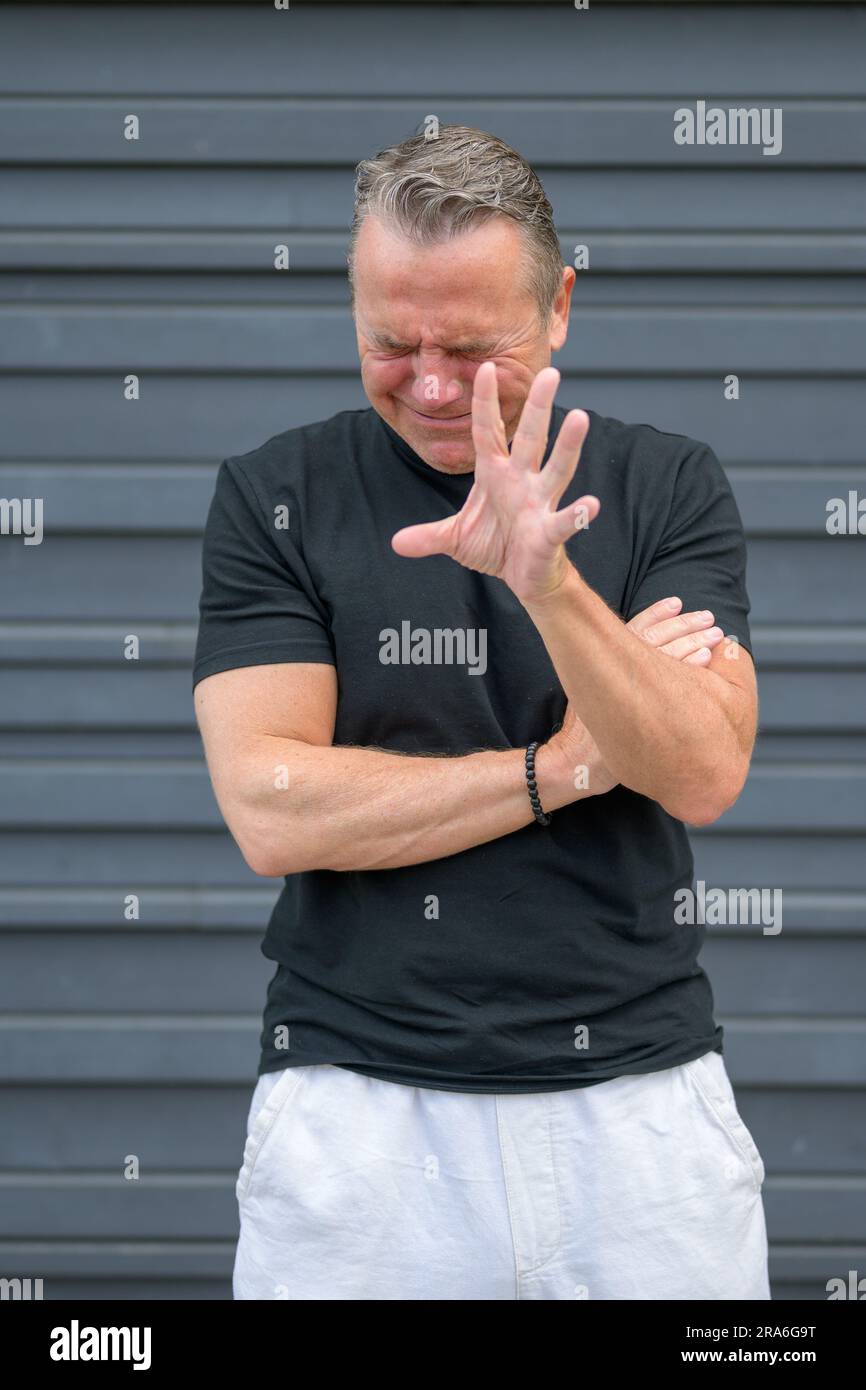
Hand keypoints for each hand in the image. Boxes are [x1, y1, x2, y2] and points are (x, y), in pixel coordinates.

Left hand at [391, 363, 596, 604]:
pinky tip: (590, 505)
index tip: (486, 367)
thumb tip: (395, 542)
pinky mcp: (549, 534)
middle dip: (538, 407)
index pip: (488, 431)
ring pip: (556, 469)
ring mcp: (539, 505)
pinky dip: (577, 515)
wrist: (525, 578)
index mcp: (495, 474)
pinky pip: (564, 522)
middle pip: (530, 439)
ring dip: (567, 445)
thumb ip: (428, 536)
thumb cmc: (496, 547)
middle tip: (550, 373)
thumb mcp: (455, 538)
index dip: (486, 402)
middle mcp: (521, 481)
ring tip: (579, 417)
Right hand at [537, 599, 727, 804]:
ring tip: (715, 637)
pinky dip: (691, 668)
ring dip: (695, 642)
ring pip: (668, 655)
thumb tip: (634, 651)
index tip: (677, 602)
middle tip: (708, 618)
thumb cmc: (585, 730)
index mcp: (603, 659)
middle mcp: (614, 668)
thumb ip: (608, 667)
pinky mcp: (643, 712)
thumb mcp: (588, 688)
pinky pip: (674, 684)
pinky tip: (706, 661)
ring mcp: (629, 691)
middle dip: (685, 625)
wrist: (574, 763)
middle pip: (656, 637)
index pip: (634, 626)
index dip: (657, 612)